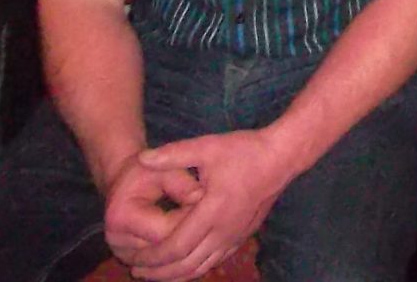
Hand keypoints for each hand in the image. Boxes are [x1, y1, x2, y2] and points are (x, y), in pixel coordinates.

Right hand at [100, 152, 202, 268]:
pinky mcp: (131, 259)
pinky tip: (197, 242)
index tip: (211, 207)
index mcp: (122, 217)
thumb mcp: (165, 170)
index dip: (191, 221)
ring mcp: (122, 253)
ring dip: (186, 247)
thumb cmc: (147, 171)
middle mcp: (117, 240)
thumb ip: (182, 183)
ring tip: (206, 229)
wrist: (124, 180)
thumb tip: (202, 197)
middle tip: (214, 221)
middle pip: (165, 249)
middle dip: (191, 235)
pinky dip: (178, 255)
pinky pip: (160, 265)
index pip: (165, 231)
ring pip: (164, 261)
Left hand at [128, 128, 291, 281]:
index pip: (176, 247)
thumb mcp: (208, 146)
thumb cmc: (245, 151)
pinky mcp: (243, 236)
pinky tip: (183, 266)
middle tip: (136, 270)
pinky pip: (215, 262)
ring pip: (201, 268)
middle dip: (159, 272)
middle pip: (186, 265)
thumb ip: (173, 154)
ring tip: (155, 274)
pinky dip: (195, 269)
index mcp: (213, 211)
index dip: (152, 257)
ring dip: (176, 275)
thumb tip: (142, 158)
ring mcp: (235, 236)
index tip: (134, 258)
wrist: (283, 156)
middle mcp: (224, 231)